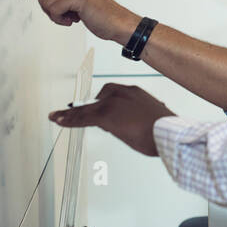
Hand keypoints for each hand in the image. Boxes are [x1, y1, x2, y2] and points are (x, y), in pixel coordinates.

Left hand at [47, 83, 173, 156]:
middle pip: (97, 98)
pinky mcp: (105, 116)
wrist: (168, 133)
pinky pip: (82, 117)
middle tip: (70, 113)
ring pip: (86, 109)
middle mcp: (122, 93)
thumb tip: (139, 125)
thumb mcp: (154, 119)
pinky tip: (59, 120)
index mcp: (135, 92)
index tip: (94, 104)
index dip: (100, 100)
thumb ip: (143, 118)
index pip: (111, 93)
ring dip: (71, 114)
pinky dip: (69, 119)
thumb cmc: (166, 130)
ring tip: (57, 117)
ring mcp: (112, 103)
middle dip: (84, 108)